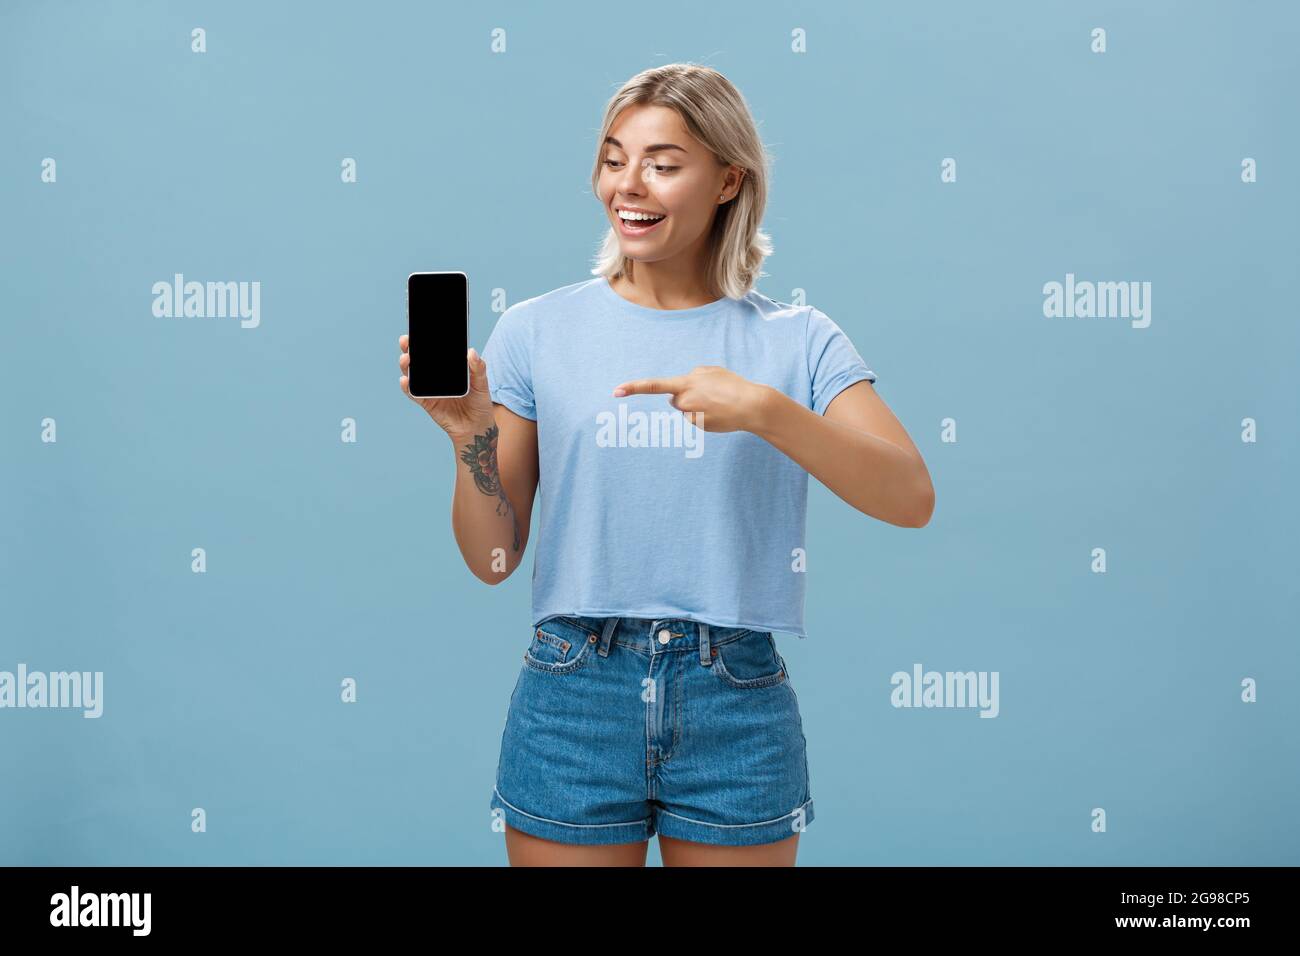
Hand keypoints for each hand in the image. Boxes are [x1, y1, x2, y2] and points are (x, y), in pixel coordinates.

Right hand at [398, 335, 495, 439]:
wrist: (476, 427)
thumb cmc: (479, 403)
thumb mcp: (482, 384)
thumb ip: (478, 369)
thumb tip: (471, 352)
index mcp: (448, 367)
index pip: (433, 350)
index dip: (424, 339)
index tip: (419, 328)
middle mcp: (435, 375)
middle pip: (418, 359)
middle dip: (409, 348)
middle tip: (406, 340)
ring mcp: (429, 388)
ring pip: (412, 374)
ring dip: (406, 365)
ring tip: (406, 359)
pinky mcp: (426, 402)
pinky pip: (413, 393)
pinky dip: (407, 387)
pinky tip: (405, 380)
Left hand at [611, 365, 769, 433]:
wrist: (750, 405)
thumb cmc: (732, 385)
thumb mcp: (711, 370)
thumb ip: (693, 375)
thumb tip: (683, 386)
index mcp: (685, 384)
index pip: (654, 386)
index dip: (634, 387)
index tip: (616, 391)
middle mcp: (684, 401)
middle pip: (675, 400)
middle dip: (686, 397)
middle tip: (709, 394)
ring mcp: (690, 416)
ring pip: (686, 411)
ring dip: (698, 406)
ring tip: (718, 402)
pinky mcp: (698, 427)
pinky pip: (696, 420)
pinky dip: (705, 416)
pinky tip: (720, 413)